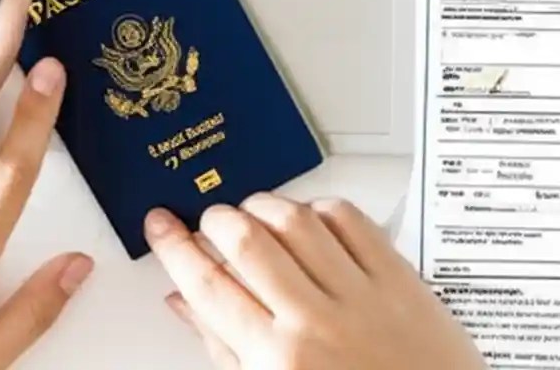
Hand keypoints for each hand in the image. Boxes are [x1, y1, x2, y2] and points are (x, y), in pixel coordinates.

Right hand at [144, 194, 486, 369]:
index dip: (174, 247)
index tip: (162, 225)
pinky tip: (309, 218)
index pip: (207, 285)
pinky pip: (348, 218)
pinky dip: (319, 207)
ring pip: (294, 219)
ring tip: (253, 212)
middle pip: (246, 240)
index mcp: (275, 360)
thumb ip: (225, 348)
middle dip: (216, 219)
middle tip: (210, 221)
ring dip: (262, 205)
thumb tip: (185, 302)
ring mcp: (359, 294)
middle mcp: (314, 322)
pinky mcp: (397, 276)